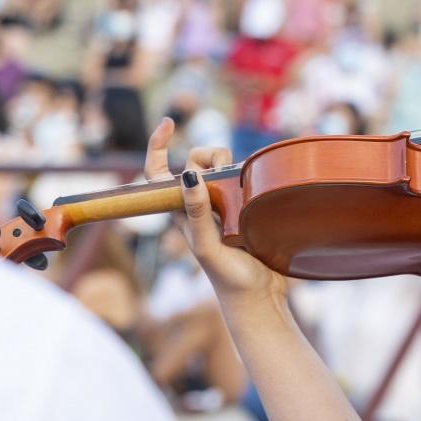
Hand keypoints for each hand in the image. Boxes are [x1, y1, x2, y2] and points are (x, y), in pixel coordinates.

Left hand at [145, 118, 287, 305]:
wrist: (261, 297)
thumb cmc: (230, 279)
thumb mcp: (207, 247)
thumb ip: (196, 214)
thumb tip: (188, 175)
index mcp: (181, 212)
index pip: (159, 173)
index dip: (158, 145)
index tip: (170, 122)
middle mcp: (200, 206)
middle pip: (196, 162)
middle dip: (210, 155)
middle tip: (225, 175)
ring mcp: (224, 206)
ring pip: (223, 167)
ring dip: (232, 168)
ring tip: (243, 192)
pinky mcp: (247, 209)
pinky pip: (246, 178)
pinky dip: (251, 175)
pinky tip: (258, 189)